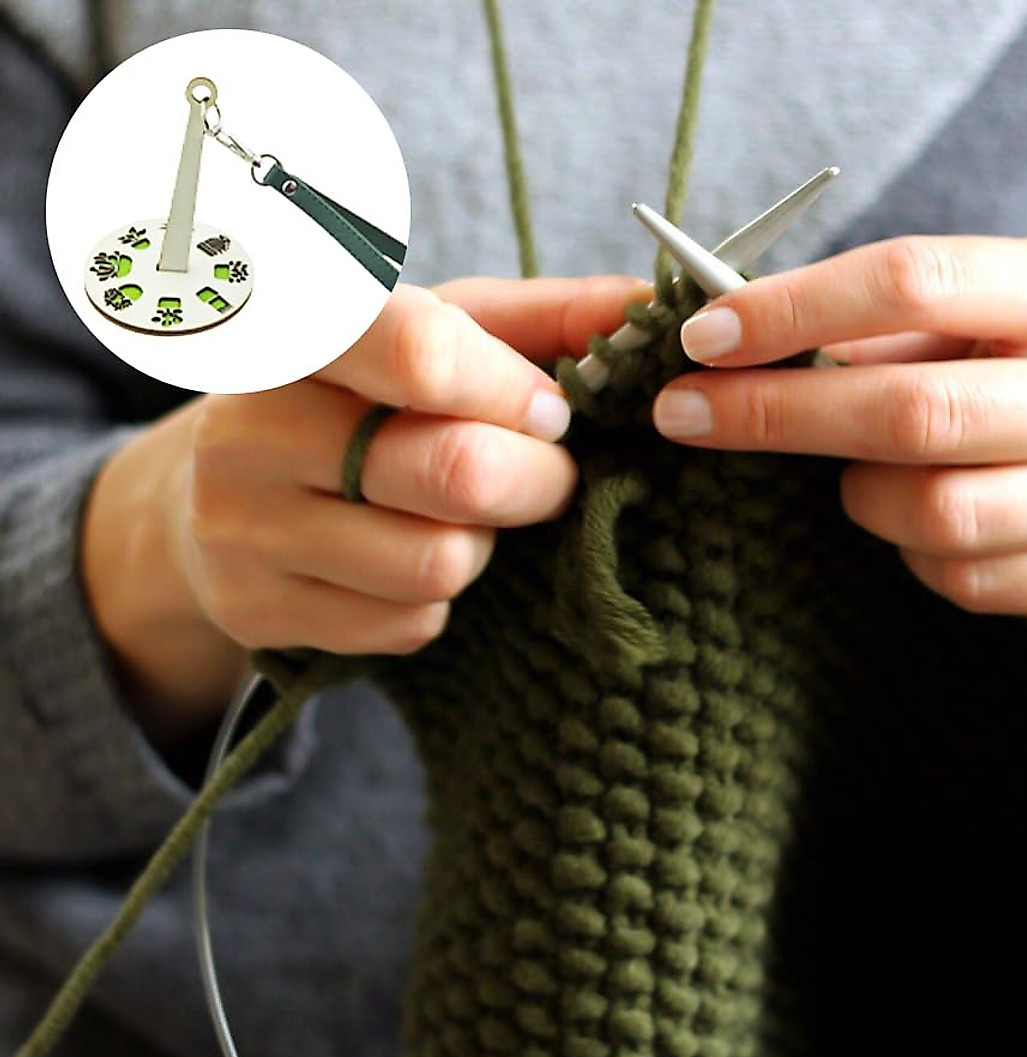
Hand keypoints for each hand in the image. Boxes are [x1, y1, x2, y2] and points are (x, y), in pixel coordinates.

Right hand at [83, 275, 646, 745]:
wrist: (215, 488)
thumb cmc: (358, 394)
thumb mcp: (438, 331)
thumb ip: (542, 318)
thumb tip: (655, 307)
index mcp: (299, 330)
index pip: (421, 350)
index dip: (513, 390)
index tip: (548, 408)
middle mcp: (250, 427)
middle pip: (456, 472)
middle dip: (535, 480)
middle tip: (542, 474)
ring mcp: (243, 527)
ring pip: (437, 563)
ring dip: (483, 546)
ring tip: (461, 517)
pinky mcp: (256, 609)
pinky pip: (406, 624)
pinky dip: (437, 600)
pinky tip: (407, 560)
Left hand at [650, 234, 1026, 617]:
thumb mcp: (1000, 302)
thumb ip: (889, 316)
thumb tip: (740, 337)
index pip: (914, 282)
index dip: (793, 311)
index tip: (703, 336)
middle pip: (911, 413)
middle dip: (776, 416)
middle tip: (683, 413)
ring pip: (932, 514)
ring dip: (861, 495)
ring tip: (863, 471)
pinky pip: (960, 581)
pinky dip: (911, 553)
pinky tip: (920, 519)